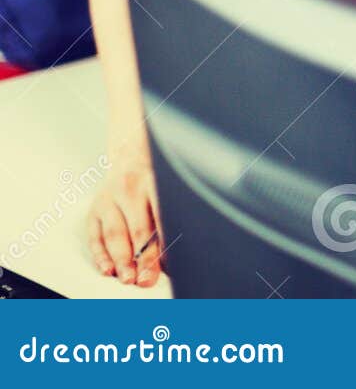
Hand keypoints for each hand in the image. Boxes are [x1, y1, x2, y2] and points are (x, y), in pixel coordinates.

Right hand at [87, 147, 161, 286]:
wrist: (130, 155)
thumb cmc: (156, 178)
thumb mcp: (170, 187)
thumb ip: (173, 214)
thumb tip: (181, 252)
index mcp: (155, 183)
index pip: (162, 216)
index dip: (166, 242)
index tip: (171, 265)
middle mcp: (130, 190)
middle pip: (138, 229)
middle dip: (143, 257)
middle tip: (147, 279)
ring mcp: (109, 200)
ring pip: (114, 234)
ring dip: (121, 260)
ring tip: (127, 278)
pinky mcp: (94, 210)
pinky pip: (95, 236)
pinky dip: (100, 255)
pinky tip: (107, 269)